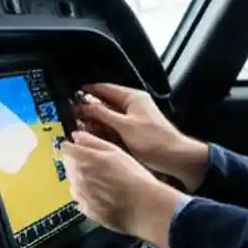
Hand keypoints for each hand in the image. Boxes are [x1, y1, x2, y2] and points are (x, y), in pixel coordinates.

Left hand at [60, 131, 185, 247]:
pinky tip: (100, 194)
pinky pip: (79, 199)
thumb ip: (93, 142)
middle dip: (75, 162)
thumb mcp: (115, 152)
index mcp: (84, 160)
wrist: (143, 206)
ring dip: (80, 179)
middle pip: (67, 166)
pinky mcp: (86, 210)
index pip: (66, 149)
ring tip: (100, 180)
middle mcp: (78, 178)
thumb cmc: (133, 176)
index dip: (71, 146)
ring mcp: (80, 195)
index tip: (76, 147)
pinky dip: (85, 195)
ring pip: (73, 182)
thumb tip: (76, 136)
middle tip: (93, 163)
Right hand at [72, 82, 209, 190]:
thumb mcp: (124, 126)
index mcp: (132, 98)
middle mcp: (132, 106)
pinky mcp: (133, 133)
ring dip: (95, 120)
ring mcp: (133, 119)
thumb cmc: (153, 140)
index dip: (89, 91)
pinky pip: (114, 127)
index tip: (73, 95)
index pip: (105, 89)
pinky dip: (103, 130)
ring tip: (77, 125)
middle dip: (90, 108)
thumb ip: (103, 115)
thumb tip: (84, 106)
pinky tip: (92, 135)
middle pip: (106, 103)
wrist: (175, 158)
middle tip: (72, 113)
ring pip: (109, 116)